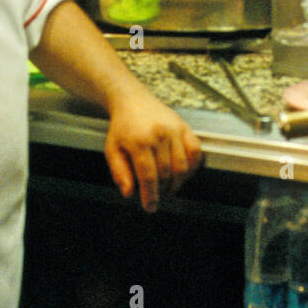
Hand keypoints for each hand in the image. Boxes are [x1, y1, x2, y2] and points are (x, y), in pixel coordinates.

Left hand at [104, 93, 202, 212]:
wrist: (133, 100)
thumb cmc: (122, 127)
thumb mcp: (112, 149)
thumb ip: (119, 172)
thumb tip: (129, 193)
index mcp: (139, 141)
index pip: (148, 176)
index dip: (151, 195)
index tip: (150, 207)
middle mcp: (160, 135)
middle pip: (167, 173)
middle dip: (163, 190)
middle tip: (158, 196)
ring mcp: (175, 130)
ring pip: (183, 166)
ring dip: (178, 182)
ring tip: (169, 187)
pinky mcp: (185, 126)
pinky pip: (196, 151)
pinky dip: (193, 166)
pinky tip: (183, 172)